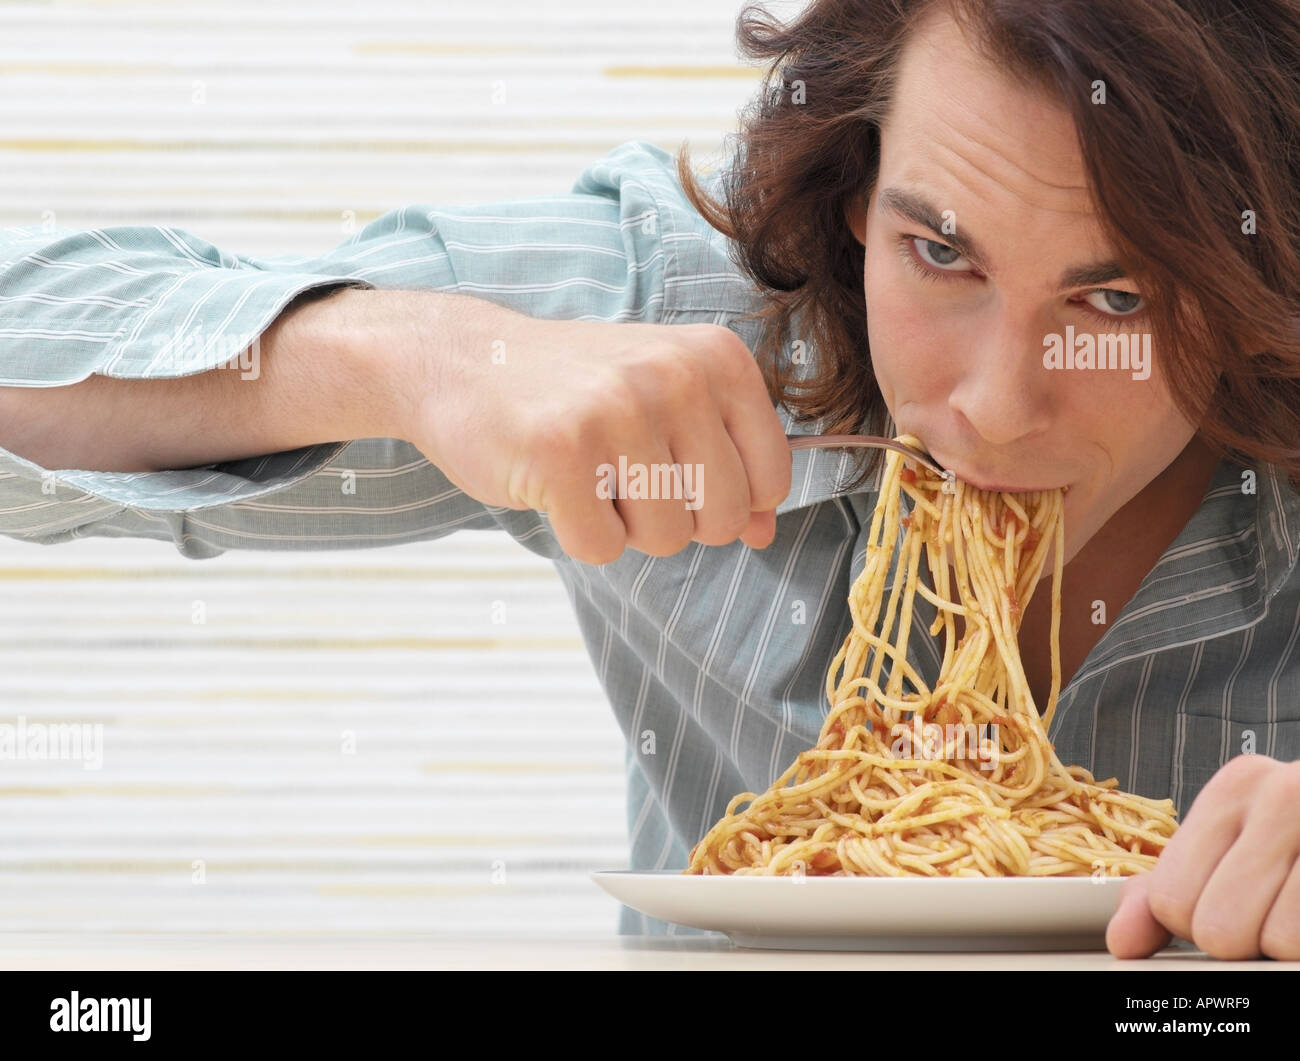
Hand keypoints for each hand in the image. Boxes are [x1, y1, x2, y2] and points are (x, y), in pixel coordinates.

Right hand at [404, 295, 791, 564]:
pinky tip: (555, 484)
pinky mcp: (560, 452)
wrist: (463, 362)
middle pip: (722, 518)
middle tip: (624, 477)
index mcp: (716, 358)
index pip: (771, 478)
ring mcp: (617, 411)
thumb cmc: (575, 389)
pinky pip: (602, 548)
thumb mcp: (666, 404)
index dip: (730, 503)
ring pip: (666, 539)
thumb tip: (764, 532)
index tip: (680, 474)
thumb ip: (726, 462)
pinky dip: (578, 534)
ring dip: (624, 527)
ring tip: (589, 473)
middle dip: (676, 520)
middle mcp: (675, 375)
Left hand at [1106, 754, 1299, 958]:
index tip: (1234, 900)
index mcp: (1236, 786)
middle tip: (1276, 909)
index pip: (1173, 901)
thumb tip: (1123, 944)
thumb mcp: (1233, 844)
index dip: (1197, 923)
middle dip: (1246, 940)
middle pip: (1220, 930)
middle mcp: (1287, 795)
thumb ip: (1168, 888)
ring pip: (1279, 945)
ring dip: (1291, 947)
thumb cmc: (1298, 840)